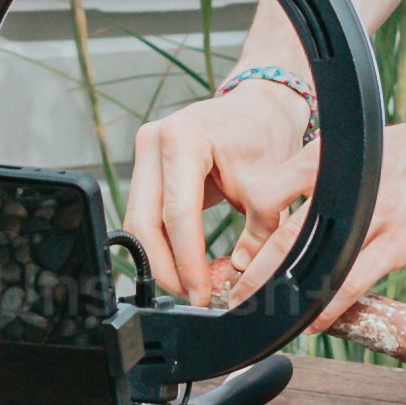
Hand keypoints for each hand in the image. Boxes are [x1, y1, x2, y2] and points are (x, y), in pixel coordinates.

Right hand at [126, 84, 319, 308]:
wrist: (257, 108)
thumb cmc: (262, 135)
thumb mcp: (268, 183)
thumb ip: (260, 229)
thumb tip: (244, 273)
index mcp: (183, 138)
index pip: (177, 213)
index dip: (187, 260)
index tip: (201, 291)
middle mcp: (153, 141)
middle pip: (144, 221)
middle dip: (165, 267)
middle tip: (190, 296)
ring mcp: (144, 153)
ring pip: (137, 222)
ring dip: (159, 259)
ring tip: (188, 285)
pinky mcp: (145, 168)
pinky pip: (144, 215)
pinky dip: (161, 244)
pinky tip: (182, 265)